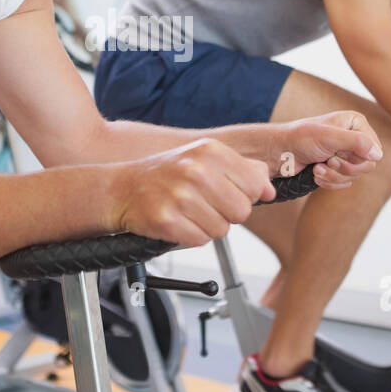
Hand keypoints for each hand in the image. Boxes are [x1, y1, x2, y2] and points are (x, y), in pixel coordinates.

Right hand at [107, 138, 273, 247]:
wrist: (122, 188)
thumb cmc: (167, 175)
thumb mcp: (205, 158)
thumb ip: (242, 169)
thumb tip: (268, 188)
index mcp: (210, 151)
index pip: (255, 185)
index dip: (244, 195)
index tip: (227, 193)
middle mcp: (196, 171)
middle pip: (242, 211)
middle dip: (227, 214)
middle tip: (205, 205)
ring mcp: (180, 196)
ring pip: (222, 229)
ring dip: (207, 226)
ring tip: (188, 212)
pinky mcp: (166, 220)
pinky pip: (199, 240)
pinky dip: (190, 236)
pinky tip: (177, 221)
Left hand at [270, 111, 383, 189]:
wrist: (279, 153)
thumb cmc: (300, 139)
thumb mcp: (329, 137)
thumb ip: (356, 142)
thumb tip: (378, 155)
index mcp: (356, 123)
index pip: (374, 149)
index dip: (357, 157)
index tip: (336, 154)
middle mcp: (354, 138)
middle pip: (367, 165)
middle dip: (344, 168)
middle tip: (326, 162)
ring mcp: (346, 154)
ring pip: (355, 176)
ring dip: (334, 176)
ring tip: (317, 169)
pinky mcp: (337, 168)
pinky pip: (345, 183)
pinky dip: (330, 182)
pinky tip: (316, 175)